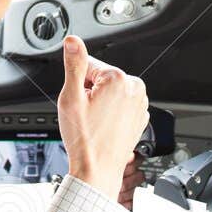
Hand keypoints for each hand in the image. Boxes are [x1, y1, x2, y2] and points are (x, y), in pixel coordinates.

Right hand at [57, 35, 147, 203]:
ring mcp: (141, 104)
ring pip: (111, 92)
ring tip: (95, 123)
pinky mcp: (140, 117)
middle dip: (90, 93)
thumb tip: (73, 41)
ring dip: (100, 103)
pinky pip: (120, 106)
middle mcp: (135, 88)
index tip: (80, 103)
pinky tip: (104, 128)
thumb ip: (74, 64)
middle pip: (102, 78)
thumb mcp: (71, 98)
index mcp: (119, 79)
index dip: (78, 84)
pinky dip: (111, 113)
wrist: (98, 170)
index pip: (89, 66)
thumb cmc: (85, 139)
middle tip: (86, 114)